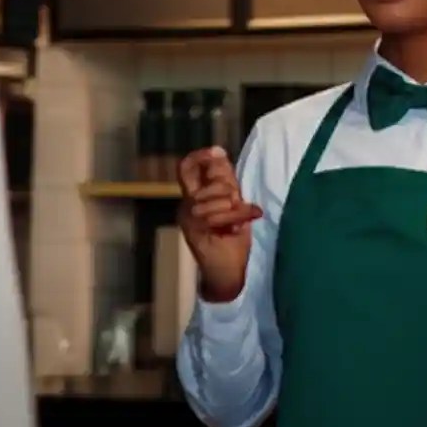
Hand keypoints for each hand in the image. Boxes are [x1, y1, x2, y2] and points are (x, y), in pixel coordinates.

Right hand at [177, 147, 262, 302]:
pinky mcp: (193, 230)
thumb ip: (226, 181)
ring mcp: (188, 218)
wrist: (228, 275)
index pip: (186, 168)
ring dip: (235, 209)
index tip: (216, 151)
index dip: (199, 156)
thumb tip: (219, 151)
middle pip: (210, 181)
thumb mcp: (232, 205)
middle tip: (239, 207)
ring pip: (216, 197)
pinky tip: (238, 228)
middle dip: (231, 191)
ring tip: (240, 222)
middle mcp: (186, 205)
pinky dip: (234, 219)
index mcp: (194, 197)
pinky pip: (217, 214)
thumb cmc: (231, 241)